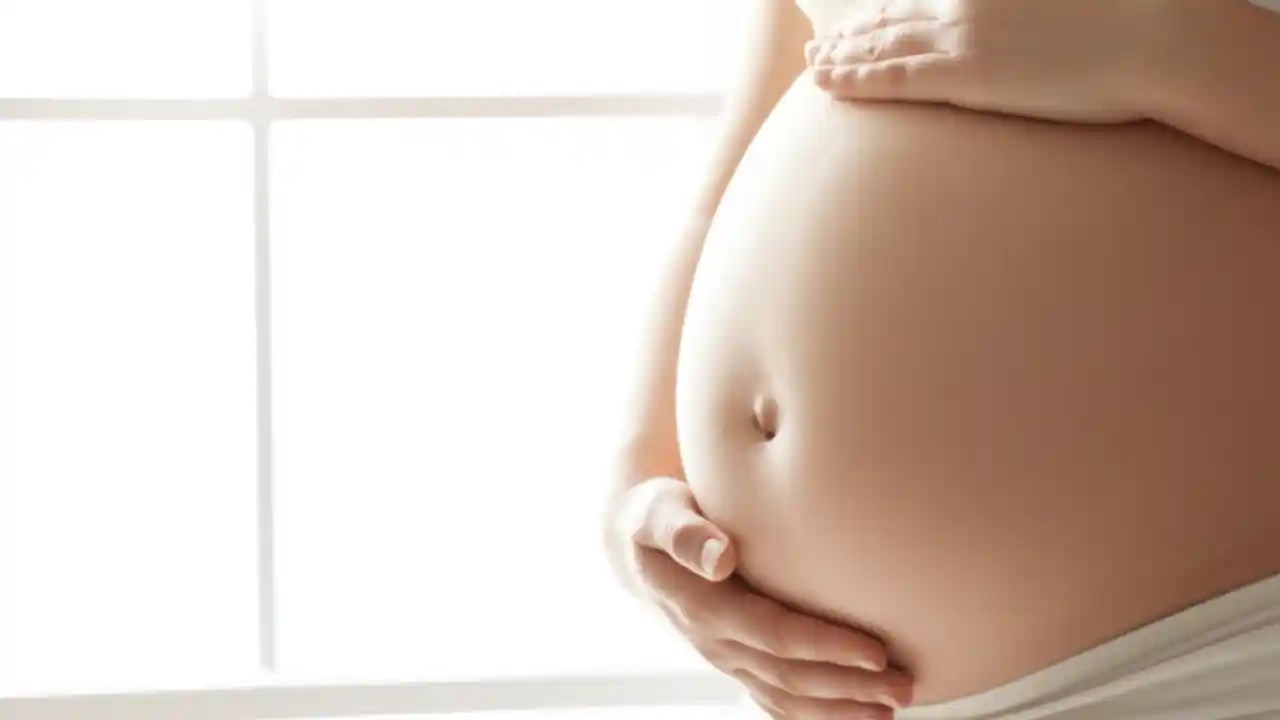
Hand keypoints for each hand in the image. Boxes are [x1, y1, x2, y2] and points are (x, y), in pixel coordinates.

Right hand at [606, 476, 913, 717]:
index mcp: (700, 605)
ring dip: (841, 708)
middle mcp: (714, 641)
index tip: (876, 651)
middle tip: (904, 685)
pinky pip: (778, 700)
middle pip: (788, 674)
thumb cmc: (657, 515)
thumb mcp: (657, 511)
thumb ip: (683, 531)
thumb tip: (722, 558)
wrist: (637, 545)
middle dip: (848, 685)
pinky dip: (818, 713)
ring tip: (894, 705)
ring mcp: (725, 658)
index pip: (771, 633)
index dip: (823, 645)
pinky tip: (860, 714)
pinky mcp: (737, 662)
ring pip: (786, 697)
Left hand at [804, 0, 1161, 122]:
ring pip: (882, 49)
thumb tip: (1018, 36)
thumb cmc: (1127, 24)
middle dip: (850, 36)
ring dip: (841, 59)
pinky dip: (855, 81)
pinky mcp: (966, 77)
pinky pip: (894, 80)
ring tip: (813, 70)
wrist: (1153, 39)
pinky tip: (827, 87)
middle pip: (890, 20)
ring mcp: (963, 41)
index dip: (879, 12)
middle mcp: (965, 7)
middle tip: (819, 50)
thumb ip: (1027, 14)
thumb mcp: (1064, 7)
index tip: (854, 23)